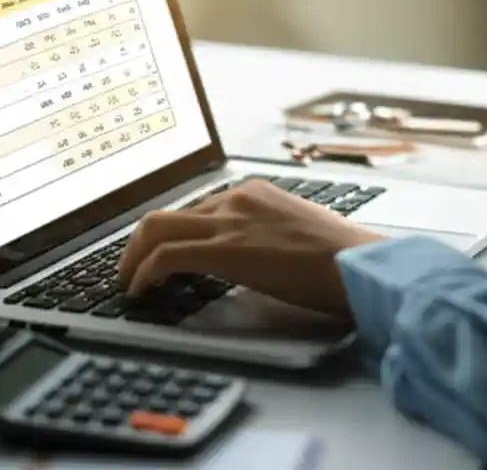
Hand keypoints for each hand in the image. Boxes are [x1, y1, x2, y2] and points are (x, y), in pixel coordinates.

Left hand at [116, 181, 385, 316]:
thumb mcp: (298, 234)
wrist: (358, 265)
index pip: (196, 210)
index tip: (161, 255)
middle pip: (166, 215)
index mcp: (255, 193)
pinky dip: (144, 273)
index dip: (171, 236)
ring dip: (133, 258)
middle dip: (140, 244)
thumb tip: (253, 259)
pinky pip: (166, 257)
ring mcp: (229, 222)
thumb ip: (268, 237)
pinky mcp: (225, 249)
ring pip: (156, 229)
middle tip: (131, 270)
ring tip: (128, 283)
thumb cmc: (342, 258)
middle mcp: (237, 199)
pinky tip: (141, 291)